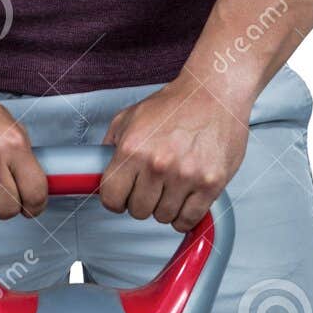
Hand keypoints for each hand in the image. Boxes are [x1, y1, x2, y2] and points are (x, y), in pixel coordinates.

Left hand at [100, 73, 249, 230]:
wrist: (215, 93)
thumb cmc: (176, 104)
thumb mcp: (131, 116)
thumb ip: (111, 144)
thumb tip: (98, 170)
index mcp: (133, 148)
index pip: (111, 197)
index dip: (115, 199)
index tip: (122, 197)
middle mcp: (158, 164)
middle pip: (138, 211)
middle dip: (142, 201)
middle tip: (151, 187)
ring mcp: (185, 175)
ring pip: (164, 217)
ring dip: (165, 207)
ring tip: (170, 187)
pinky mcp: (210, 184)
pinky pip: (189, 219)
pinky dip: (185, 215)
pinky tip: (185, 199)